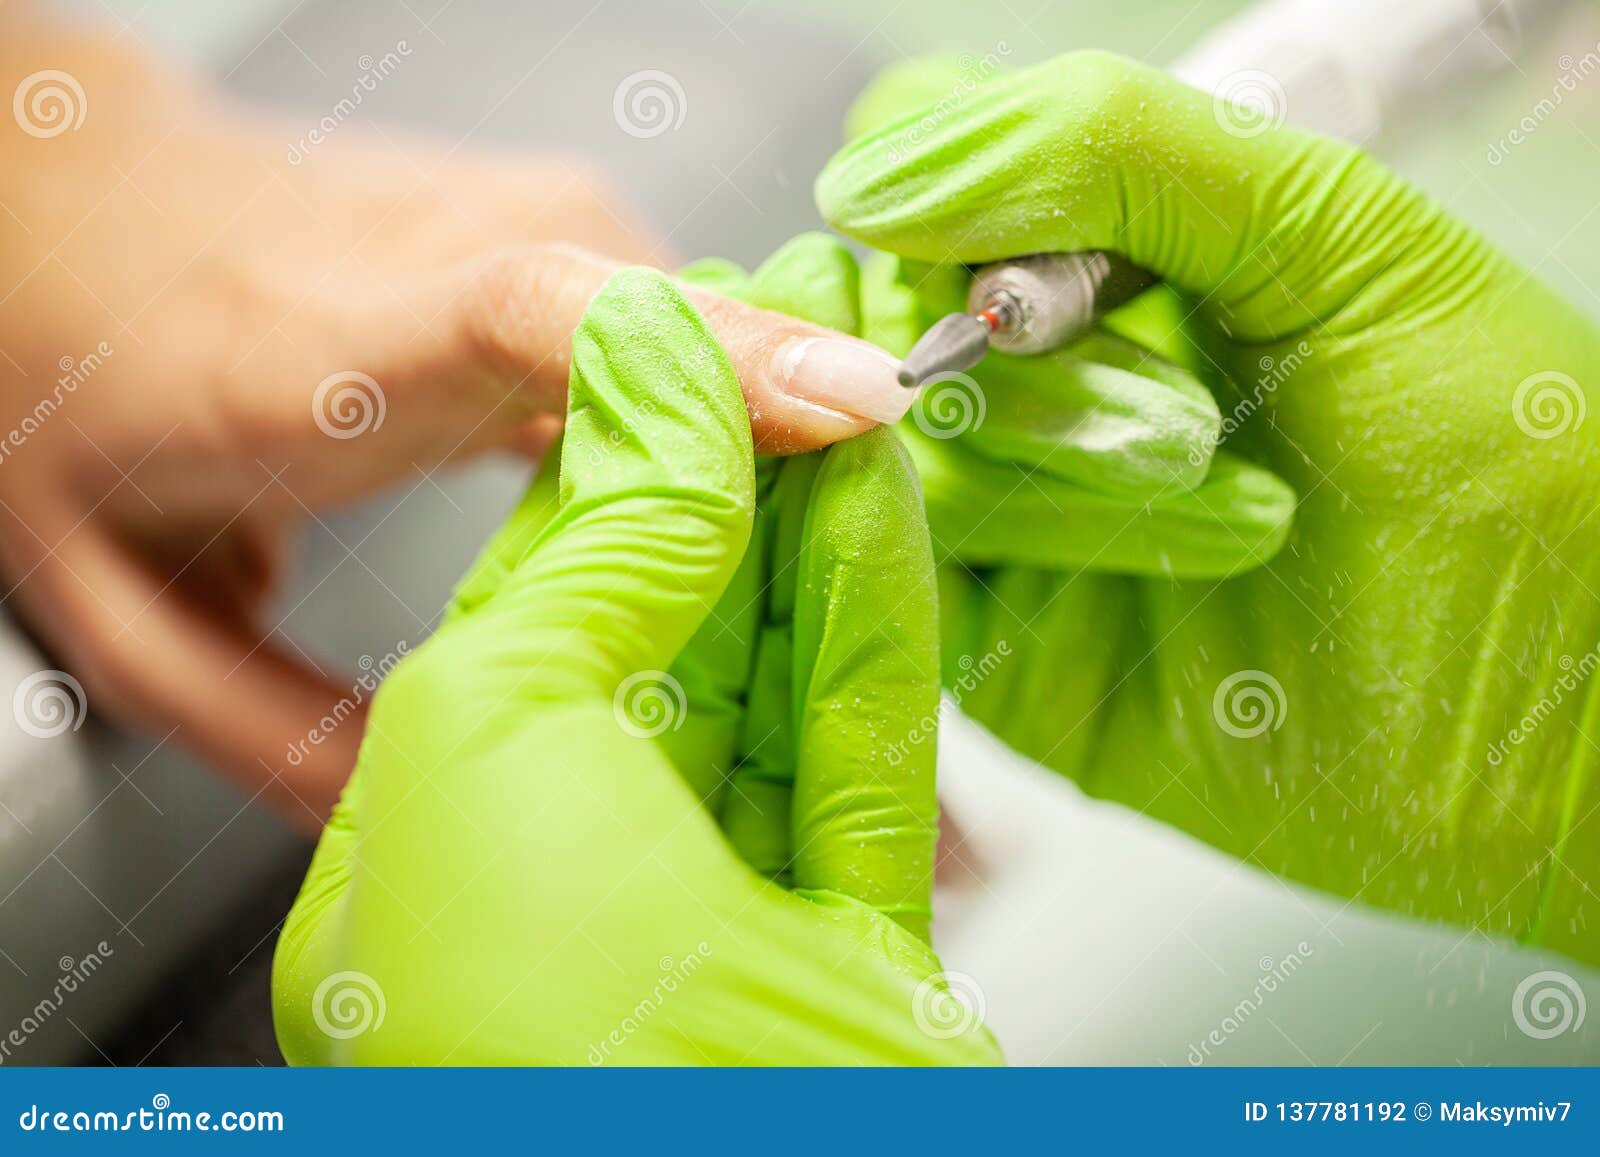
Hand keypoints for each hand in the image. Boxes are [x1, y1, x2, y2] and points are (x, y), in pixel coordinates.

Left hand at [0, 21, 911, 827]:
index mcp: (316, 359)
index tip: (853, 409)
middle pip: (681, 325)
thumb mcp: (109, 592)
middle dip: (820, 460)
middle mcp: (440, 263)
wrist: (66, 213)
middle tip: (906, 629)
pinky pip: (689, 324)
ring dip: (800, 448)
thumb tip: (397, 815)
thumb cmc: (84, 382)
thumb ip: (249, 719)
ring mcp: (512, 226)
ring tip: (864, 581)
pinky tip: (787, 488)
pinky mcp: (557, 234)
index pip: (534, 313)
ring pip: (708, 327)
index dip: (711, 359)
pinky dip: (752, 407)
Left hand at [271, 256, 1000, 1063]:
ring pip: (774, 679)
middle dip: (729, 488)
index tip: (678, 359)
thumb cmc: (538, 1038)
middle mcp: (565, 890)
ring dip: (816, 533)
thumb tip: (664, 395)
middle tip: (788, 356)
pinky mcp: (842, 940)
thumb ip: (581, 561)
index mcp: (425, 862)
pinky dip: (880, 620)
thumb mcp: (491, 738)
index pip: (526, 613)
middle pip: (664, 635)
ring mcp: (711, 916)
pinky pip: (859, 746)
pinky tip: (890, 514)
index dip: (607, 468)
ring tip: (855, 401)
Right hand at [819, 52, 1599, 963]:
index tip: (999, 271)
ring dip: (1049, 478)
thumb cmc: (1495, 461)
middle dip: (996, 359)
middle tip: (1164, 416)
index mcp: (1110, 244)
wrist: (1550, 716)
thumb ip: (1113, 148)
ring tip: (1237, 521)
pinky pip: (878, 578)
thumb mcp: (1332, 239)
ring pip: (876, 448)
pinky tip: (1097, 584)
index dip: (923, 194)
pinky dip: (952, 569)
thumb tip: (871, 177)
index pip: (920, 159)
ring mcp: (1001, 503)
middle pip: (863, 305)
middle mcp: (1031, 365)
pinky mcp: (984, 639)